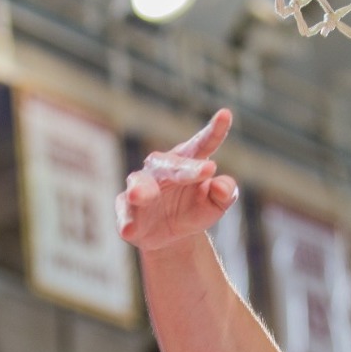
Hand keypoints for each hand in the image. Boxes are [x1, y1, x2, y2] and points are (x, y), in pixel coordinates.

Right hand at [116, 109, 239, 250]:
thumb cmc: (194, 210)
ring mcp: (141, 187)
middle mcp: (162, 169)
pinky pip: (124, 212)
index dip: (214, 131)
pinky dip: (126, 220)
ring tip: (140, 196)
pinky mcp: (126, 208)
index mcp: (188, 161)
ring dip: (140, 189)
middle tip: (207, 170)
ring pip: (139, 183)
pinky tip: (129, 230)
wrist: (170, 237)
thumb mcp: (215, 205)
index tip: (226, 114)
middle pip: (172, 164)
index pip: (202, 144)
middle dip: (186, 168)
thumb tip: (220, 187)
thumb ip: (225, 193)